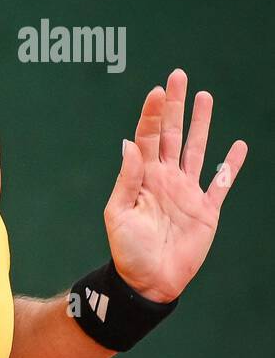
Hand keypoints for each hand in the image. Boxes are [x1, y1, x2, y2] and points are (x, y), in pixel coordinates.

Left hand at [105, 68, 247, 301]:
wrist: (148, 281)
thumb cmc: (127, 250)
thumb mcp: (118, 214)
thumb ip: (127, 179)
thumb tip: (129, 143)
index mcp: (143, 177)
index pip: (148, 137)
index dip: (151, 114)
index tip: (157, 90)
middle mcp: (166, 178)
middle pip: (172, 134)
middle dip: (175, 106)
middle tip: (178, 76)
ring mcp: (187, 192)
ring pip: (196, 148)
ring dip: (202, 124)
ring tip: (205, 97)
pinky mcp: (207, 210)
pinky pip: (221, 182)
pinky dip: (230, 164)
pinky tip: (238, 146)